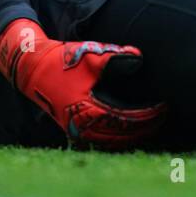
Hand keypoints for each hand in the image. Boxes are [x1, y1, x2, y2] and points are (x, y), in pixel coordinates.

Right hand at [0, 18, 165, 148]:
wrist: (32, 68)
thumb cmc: (62, 61)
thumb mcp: (91, 56)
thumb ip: (116, 57)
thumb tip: (139, 59)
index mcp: (89, 112)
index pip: (126, 121)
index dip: (147, 116)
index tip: (163, 106)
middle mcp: (83, 127)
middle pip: (122, 136)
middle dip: (145, 127)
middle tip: (163, 115)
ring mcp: (77, 131)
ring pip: (113, 140)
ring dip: (133, 133)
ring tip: (152, 122)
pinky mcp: (75, 128)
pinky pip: (103, 138)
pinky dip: (119, 134)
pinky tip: (130, 126)